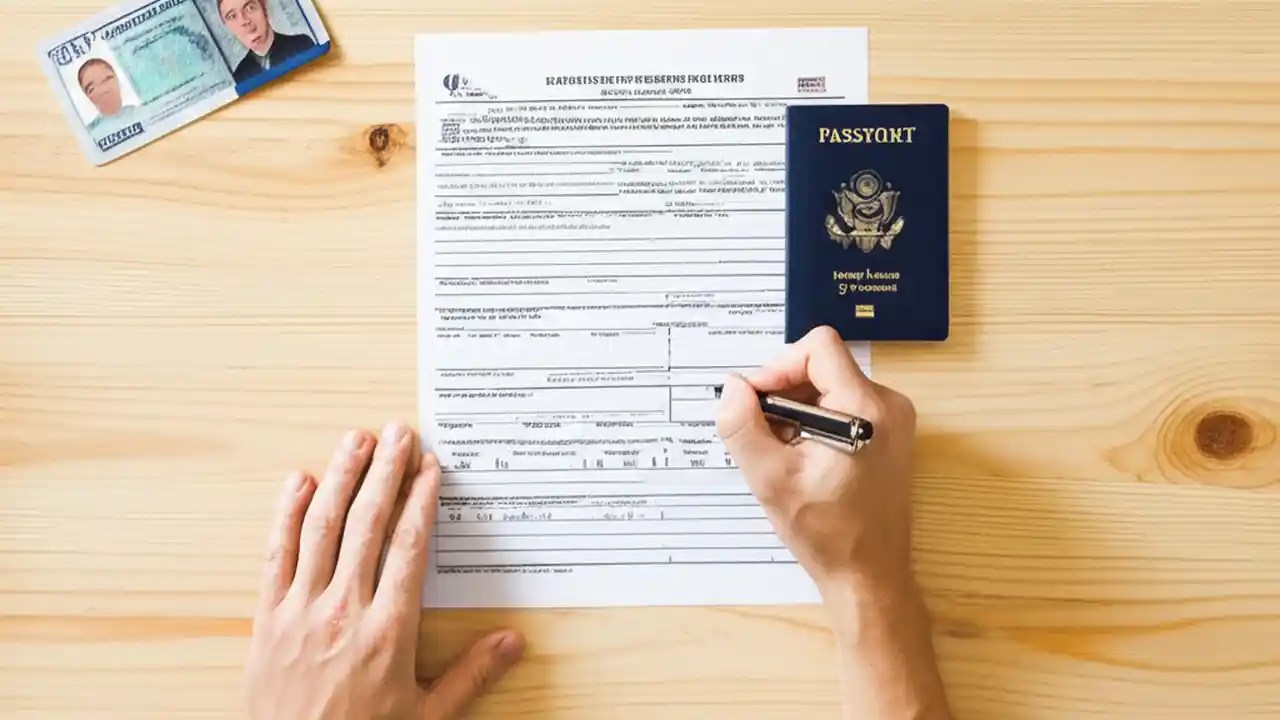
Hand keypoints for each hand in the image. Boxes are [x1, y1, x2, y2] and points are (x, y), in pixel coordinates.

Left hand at [245, 422, 524, 719]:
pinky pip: (275, 555)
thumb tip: (513, 643)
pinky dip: (286, 515)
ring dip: (340, 478)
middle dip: (385, 472)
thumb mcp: (427, 715)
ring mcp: (299, 611)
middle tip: (399, 433)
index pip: (408, 547)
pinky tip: (299, 483)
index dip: (420, 500)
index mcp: (388, 631)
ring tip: (356, 441)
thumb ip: (470, 675)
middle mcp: (343, 611)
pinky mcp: (266, 619)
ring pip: (320, 528)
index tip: (430, 467)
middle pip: (366, 524)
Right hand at [717, 327, 950, 719]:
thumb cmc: (827, 533)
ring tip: (780, 450)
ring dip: (796, 409)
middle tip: (762, 432)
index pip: (818, 347)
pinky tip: (800, 457)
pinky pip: (843, 406)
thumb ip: (743, 426)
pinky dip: (814, 421)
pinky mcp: (889, 435)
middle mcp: (887, 406)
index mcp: (865, 409)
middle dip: (783, 392)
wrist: (868, 576)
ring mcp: (893, 420)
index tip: (756, 400)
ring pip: (830, 385)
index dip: (778, 366)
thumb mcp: (770, 479)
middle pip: (822, 365)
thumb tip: (732, 388)